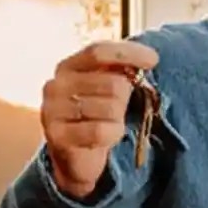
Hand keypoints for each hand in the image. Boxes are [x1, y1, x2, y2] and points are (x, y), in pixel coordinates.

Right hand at [41, 40, 159, 198]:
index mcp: (68, 67)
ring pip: (110, 108)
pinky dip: (113, 134)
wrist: (76, 156)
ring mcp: (53, 110)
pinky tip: (107, 135)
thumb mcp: (108, 87)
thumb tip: (150, 57)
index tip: (154, 60)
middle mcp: (56, 85)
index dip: (128, 53)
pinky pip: (101, 131)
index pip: (98, 51)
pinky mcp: (58, 135)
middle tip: (118, 109)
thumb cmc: (96, 116)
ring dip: (118, 118)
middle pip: (112, 82)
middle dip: (126, 98)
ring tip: (108, 123)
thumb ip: (121, 69)